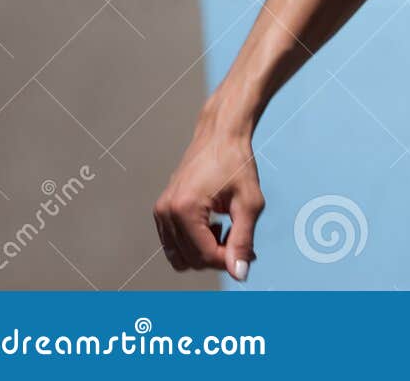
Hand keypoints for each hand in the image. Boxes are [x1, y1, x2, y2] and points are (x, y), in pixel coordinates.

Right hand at [153, 116, 262, 280]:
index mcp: (184, 210)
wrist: (220, 136)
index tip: (249, 253)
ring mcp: (160, 212)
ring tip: (225, 228)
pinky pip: (174, 244)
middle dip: (217, 256)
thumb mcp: (249, 203)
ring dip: (204, 251)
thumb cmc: (238, 164)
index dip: (228, 260)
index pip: (203, 256)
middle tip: (239, 237)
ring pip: (179, 256)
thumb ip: (243, 240)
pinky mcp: (161, 211)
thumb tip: (239, 274)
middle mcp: (166, 212)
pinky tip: (213, 223)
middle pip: (190, 260)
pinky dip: (194, 242)